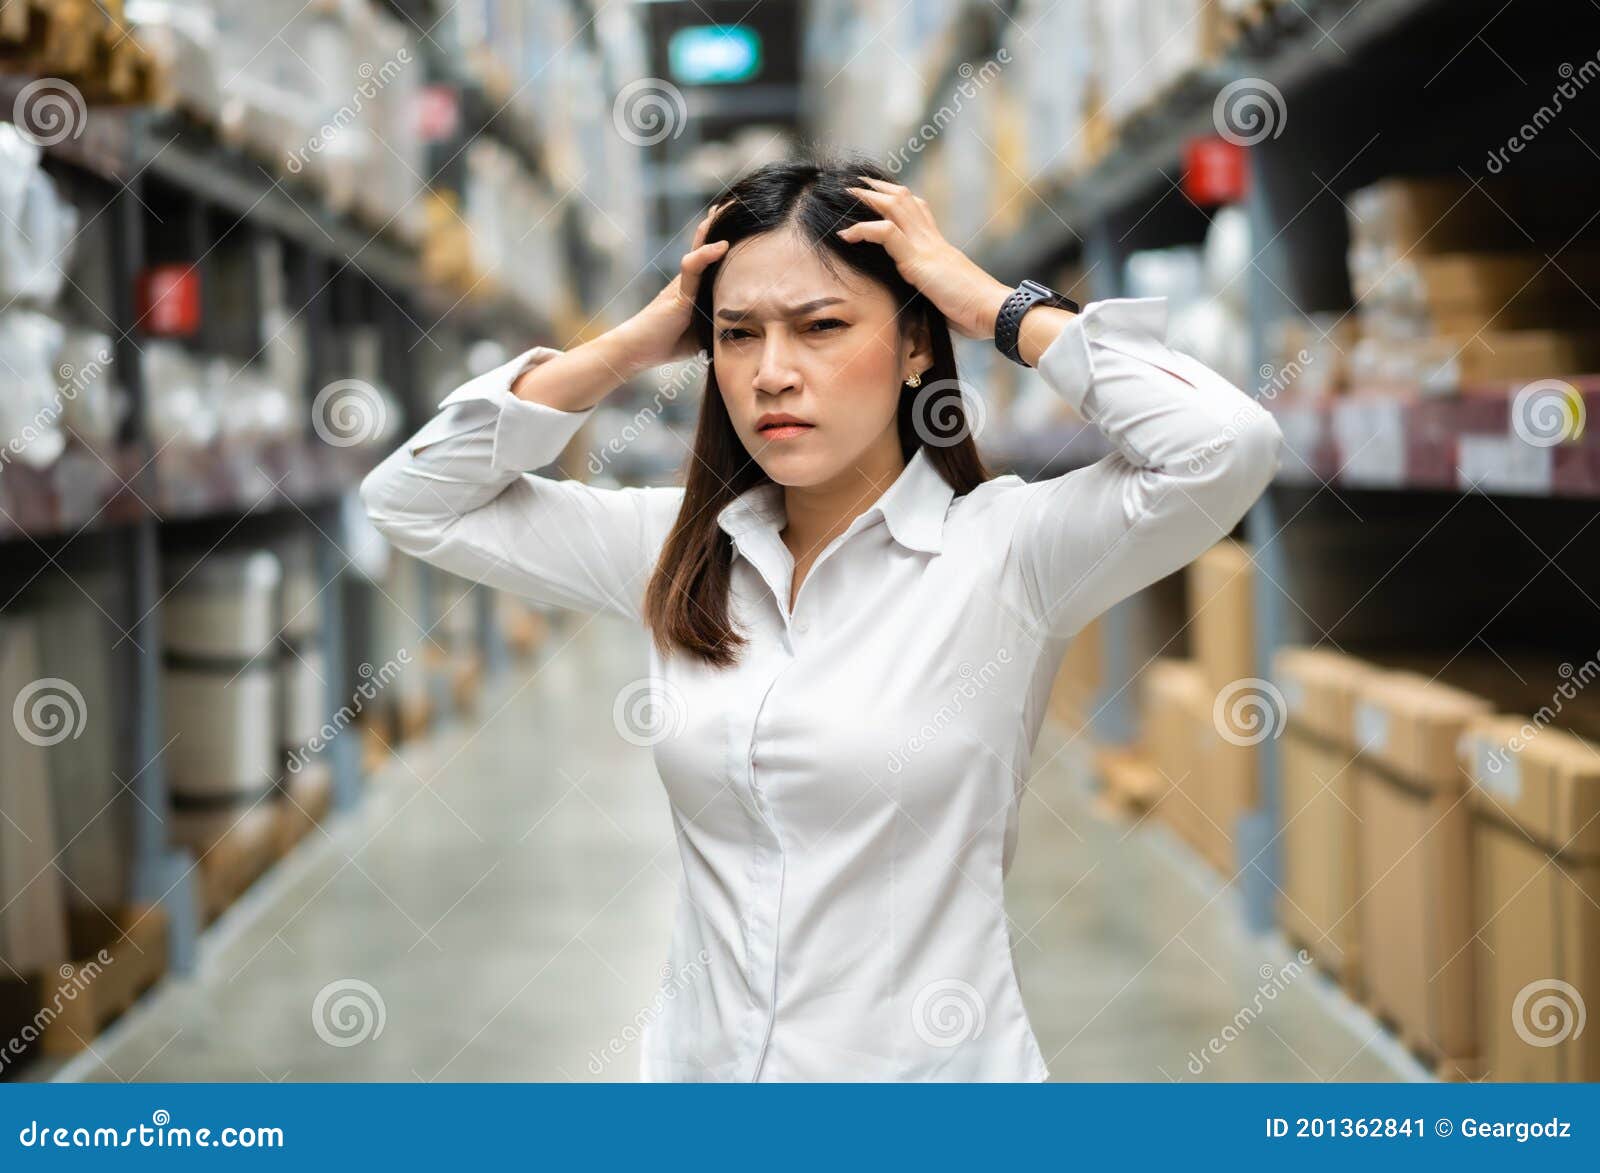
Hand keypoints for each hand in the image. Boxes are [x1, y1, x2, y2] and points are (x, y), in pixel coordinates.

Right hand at [615, 200, 732, 370]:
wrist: (638, 349)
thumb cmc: (669, 341)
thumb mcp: (703, 329)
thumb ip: (720, 319)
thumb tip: (746, 322)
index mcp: (697, 286)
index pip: (714, 255)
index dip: (725, 236)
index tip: (743, 217)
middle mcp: (689, 279)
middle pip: (707, 242)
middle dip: (722, 221)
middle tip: (740, 198)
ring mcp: (682, 283)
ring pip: (701, 248)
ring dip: (715, 226)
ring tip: (731, 206)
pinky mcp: (678, 294)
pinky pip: (692, 270)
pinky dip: (706, 256)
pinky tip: (722, 245)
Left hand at [836, 176, 1012, 340]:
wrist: (992, 311)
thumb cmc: (974, 311)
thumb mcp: (944, 297)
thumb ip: (928, 290)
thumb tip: (914, 306)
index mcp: (938, 246)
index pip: (917, 209)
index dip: (895, 198)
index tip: (875, 195)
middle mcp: (932, 239)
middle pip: (903, 199)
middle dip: (877, 188)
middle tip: (854, 183)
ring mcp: (925, 247)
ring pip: (894, 206)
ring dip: (867, 199)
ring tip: (845, 194)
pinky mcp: (918, 261)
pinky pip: (886, 233)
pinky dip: (863, 229)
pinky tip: (846, 234)